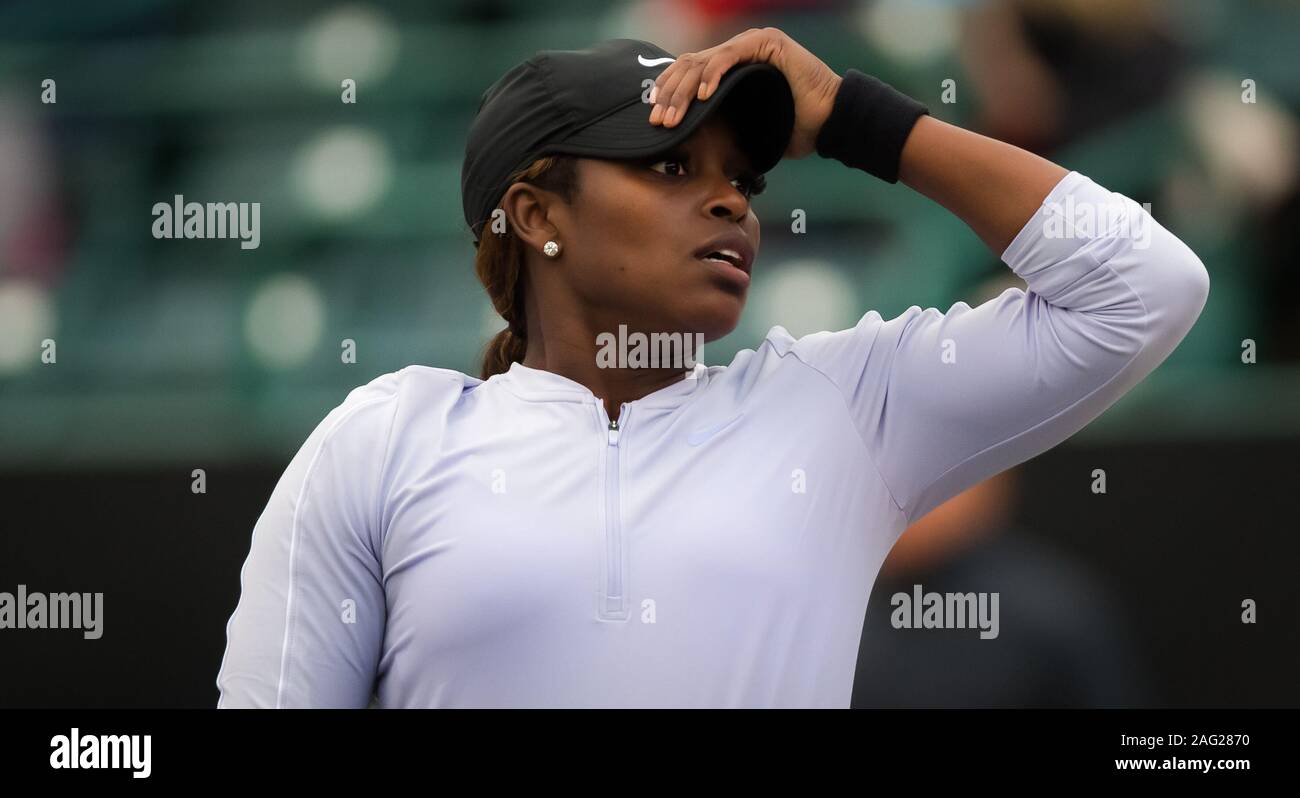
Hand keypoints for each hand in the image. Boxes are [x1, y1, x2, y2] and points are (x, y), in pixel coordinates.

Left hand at [647, 27, 841, 159]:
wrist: (830, 122)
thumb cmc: (793, 129)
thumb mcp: (746, 129)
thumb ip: (722, 126)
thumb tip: (692, 146)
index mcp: (730, 68)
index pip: (689, 73)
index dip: (668, 93)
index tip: (654, 117)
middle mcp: (738, 50)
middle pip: (690, 65)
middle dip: (670, 95)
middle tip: (658, 121)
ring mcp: (751, 43)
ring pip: (704, 61)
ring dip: (684, 91)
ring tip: (674, 116)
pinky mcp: (767, 43)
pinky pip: (729, 56)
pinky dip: (713, 76)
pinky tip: (703, 97)